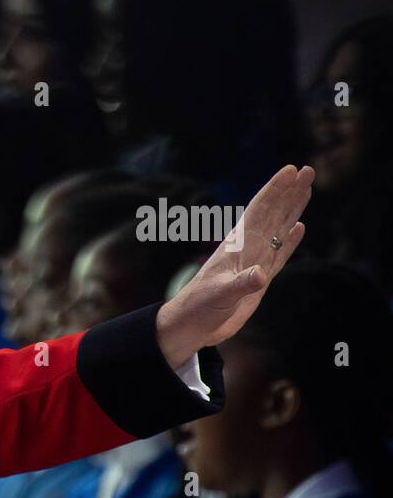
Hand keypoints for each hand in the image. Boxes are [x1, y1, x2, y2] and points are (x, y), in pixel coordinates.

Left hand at [156, 164, 314, 366]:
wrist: (191, 327)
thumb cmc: (198, 308)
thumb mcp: (219, 295)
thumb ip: (241, 284)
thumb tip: (261, 274)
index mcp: (236, 246)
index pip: (259, 211)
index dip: (275, 190)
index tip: (291, 170)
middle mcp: (247, 250)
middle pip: (273, 214)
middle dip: (289, 192)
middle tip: (308, 170)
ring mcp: (254, 263)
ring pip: (278, 229)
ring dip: (292, 209)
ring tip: (306, 189)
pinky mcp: (259, 280)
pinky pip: (279, 254)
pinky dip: (290, 241)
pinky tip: (299, 227)